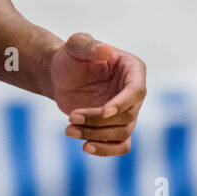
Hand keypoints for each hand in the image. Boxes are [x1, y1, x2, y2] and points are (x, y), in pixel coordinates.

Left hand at [48, 33, 145, 156]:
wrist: (60, 76)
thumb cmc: (70, 56)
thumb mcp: (76, 45)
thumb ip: (89, 45)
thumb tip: (105, 50)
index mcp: (132, 69)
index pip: (136, 90)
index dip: (122, 103)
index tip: (104, 111)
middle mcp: (135, 92)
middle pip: (127, 115)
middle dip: (98, 120)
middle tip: (71, 117)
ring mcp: (127, 111)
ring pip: (121, 133)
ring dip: (95, 135)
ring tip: (69, 129)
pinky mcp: (116, 127)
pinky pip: (121, 146)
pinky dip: (106, 150)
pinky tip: (85, 147)